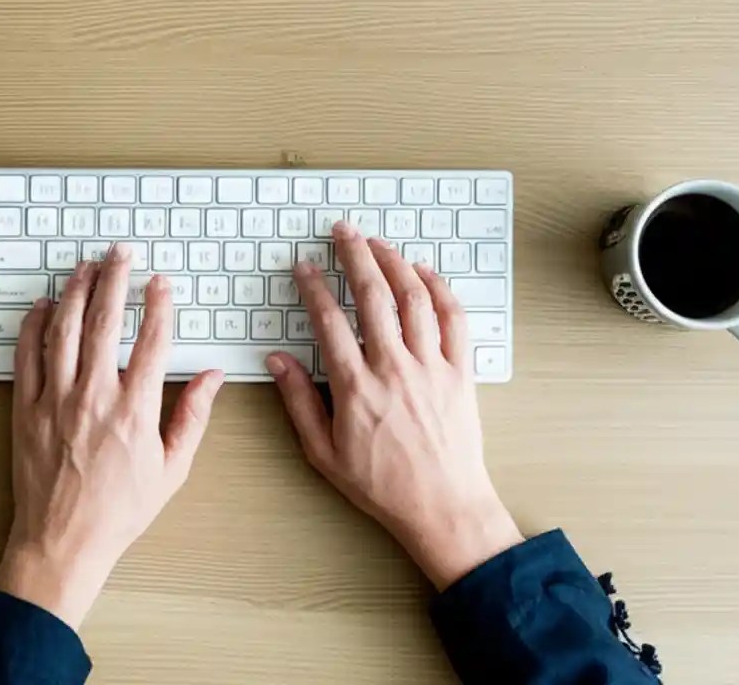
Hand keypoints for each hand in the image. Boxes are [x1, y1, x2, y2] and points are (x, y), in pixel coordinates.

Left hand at [0, 244, 224, 628]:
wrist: (62, 541)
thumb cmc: (118, 511)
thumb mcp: (172, 469)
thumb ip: (193, 416)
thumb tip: (213, 377)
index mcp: (135, 411)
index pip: (153, 341)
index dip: (159, 305)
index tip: (161, 283)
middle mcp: (94, 397)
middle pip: (106, 321)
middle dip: (115, 279)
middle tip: (121, 253)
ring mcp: (55, 400)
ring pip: (65, 329)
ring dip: (76, 291)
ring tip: (86, 266)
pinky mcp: (26, 409)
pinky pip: (28, 354)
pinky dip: (35, 324)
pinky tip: (46, 305)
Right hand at [266, 221, 521, 590]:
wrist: (442, 506)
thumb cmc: (381, 485)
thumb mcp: (323, 451)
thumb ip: (299, 401)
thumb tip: (277, 361)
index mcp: (356, 387)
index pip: (329, 321)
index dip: (313, 287)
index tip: (304, 267)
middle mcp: (394, 369)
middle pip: (373, 296)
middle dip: (355, 256)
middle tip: (343, 231)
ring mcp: (431, 368)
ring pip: (414, 299)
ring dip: (395, 263)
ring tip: (379, 243)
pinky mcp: (461, 373)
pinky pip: (454, 319)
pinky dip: (440, 289)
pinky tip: (424, 273)